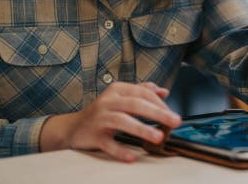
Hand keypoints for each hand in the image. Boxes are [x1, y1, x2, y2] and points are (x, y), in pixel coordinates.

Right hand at [40, 81, 180, 161]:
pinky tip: (132, 157)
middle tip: (175, 121)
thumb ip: (142, 92)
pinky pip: (108, 143)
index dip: (160, 103)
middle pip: (136, 104)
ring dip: (142, 129)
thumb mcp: (121, 97)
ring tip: (158, 137)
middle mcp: (108, 101)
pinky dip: (120, 150)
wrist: (72, 127)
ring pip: (123, 122)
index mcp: (118, 90)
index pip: (142, 93)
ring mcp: (100, 118)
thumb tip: (164, 91)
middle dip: (158, 113)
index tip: (173, 114)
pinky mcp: (93, 136)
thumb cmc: (102, 112)